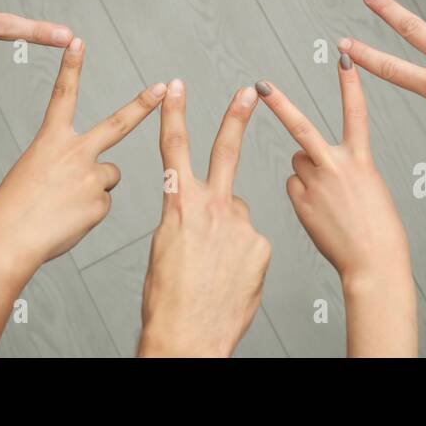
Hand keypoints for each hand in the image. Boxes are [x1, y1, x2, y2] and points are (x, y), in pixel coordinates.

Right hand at [0, 39, 165, 270]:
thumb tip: (94, 177)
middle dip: (143, 105)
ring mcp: (92, 176)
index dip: (71, 67)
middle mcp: (76, 152)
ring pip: (109, 175)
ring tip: (66, 203)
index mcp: (51, 139)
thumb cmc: (15, 208)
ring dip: (95, 187)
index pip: (63, 94)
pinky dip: (89, 211)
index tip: (78, 42)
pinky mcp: (101, 202)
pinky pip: (103, 203)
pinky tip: (68, 218)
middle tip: (162, 88)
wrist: (9, 238)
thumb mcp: (34, 171)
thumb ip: (66, 164)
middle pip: (117, 124)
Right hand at [138, 81, 270, 357]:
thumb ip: (186, 219)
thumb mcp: (164, 247)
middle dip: (237, 117)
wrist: (188, 337)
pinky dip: (242, 257)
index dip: (174, 114)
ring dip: (228, 232)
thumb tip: (207, 212)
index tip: (176, 89)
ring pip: (237, 215)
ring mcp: (240, 225)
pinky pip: (252, 243)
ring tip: (213, 267)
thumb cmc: (168, 300)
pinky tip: (230, 278)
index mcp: (179, 204)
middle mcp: (212, 207)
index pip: (174, 147)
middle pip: (225, 151)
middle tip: (250, 92)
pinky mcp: (262, 246)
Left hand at [255, 69, 408, 288]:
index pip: (356, 112)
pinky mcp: (301, 202)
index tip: (343, 57)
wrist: (373, 263)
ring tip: (328, 197)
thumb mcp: (370, 188)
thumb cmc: (378, 229)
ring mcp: (315, 184)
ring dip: (306, 170)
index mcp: (361, 160)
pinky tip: (318, 211)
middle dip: (280, 104)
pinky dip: (302, 193)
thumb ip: (343, 168)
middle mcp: (336, 167)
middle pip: (301, 128)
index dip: (350, 83)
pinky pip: (294, 186)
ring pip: (298, 161)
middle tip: (261, 85)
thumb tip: (313, 162)